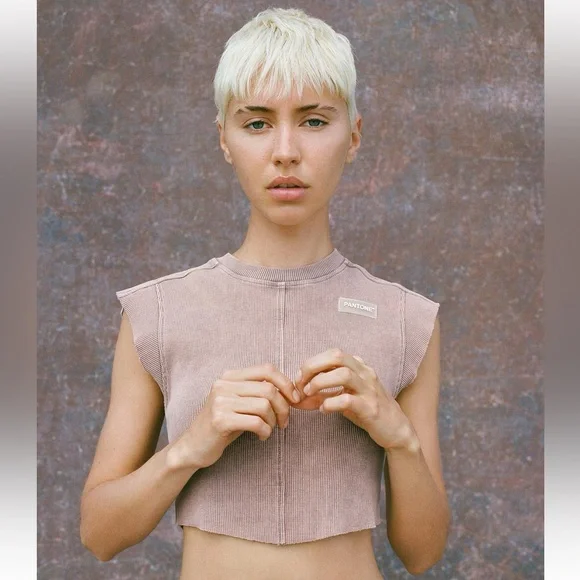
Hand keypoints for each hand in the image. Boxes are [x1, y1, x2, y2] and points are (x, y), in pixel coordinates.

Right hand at [185, 364, 300, 467]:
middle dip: (283, 407)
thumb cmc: (223, 425)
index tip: (294, 399)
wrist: (193, 447)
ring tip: (268, 430)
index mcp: (230, 376)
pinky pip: (256, 422)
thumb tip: (291, 391)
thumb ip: (259, 392)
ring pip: (264, 406)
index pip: (266, 369)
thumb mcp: (240, 403)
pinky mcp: (220, 420)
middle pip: (268, 389)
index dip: (285, 383)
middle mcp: (223, 384)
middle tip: (284, 422)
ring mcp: (220, 401)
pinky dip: (265, 431)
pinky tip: (261, 437)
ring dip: (273, 422)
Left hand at [293, 349, 417, 450]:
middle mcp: (365, 373)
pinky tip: (324, 409)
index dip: (313, 362)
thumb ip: (324, 392)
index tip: (300, 377)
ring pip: (343, 374)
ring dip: (320, 382)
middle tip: (301, 383)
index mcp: (359, 367)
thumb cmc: (367, 409)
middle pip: (337, 356)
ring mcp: (369, 390)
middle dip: (313, 366)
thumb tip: (298, 395)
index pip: (333, 353)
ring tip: (310, 394)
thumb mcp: (346, 396)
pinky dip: (330, 403)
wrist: (396, 430)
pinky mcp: (370, 408)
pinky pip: (348, 400)